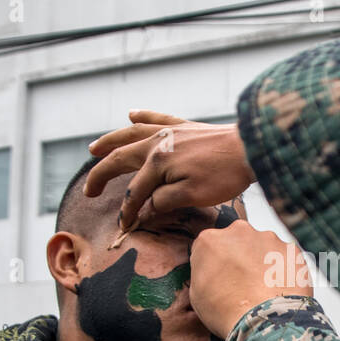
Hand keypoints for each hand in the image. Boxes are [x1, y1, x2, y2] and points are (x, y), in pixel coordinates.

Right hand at [85, 110, 254, 230]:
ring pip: (131, 134)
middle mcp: (158, 143)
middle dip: (102, 176)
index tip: (124, 226)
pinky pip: (157, 118)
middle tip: (88, 191)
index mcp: (157, 162)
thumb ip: (163, 201)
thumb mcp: (192, 196)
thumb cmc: (223, 175)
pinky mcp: (185, 126)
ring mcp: (170, 132)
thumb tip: (144, 208)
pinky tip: (131, 114)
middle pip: (121, 159)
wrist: (251, 148)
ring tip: (93, 149)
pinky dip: (143, 116)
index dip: (128, 211)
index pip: (135, 191)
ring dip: (111, 141)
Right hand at [189, 220, 312, 338]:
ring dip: (262, 262)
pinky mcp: (291, 250)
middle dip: (240, 257)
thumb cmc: (226, 312)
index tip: (221, 279)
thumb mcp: (197, 294)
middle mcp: (239, 231)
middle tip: (243, 283)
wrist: (264, 322)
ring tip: (263, 289)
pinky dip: (283, 270)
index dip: (215, 264)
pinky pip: (285, 258)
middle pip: (238, 240)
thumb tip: (213, 268)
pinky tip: (279, 289)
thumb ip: (203, 270)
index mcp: (210, 240)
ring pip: (263, 247)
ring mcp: (268, 238)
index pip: (210, 247)